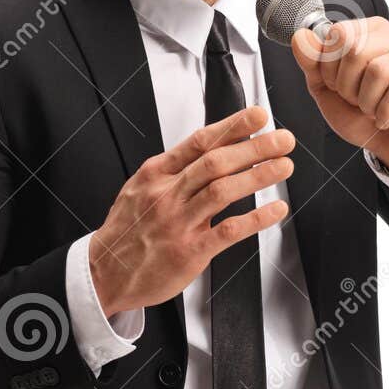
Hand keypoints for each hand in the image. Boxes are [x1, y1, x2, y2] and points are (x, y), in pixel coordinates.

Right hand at [88, 105, 293, 316]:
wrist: (104, 272)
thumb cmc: (127, 230)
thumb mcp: (140, 187)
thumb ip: (174, 169)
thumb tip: (211, 147)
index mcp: (156, 173)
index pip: (199, 142)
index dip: (232, 126)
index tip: (258, 116)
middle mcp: (167, 194)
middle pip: (216, 162)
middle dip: (254, 147)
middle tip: (283, 140)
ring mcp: (178, 223)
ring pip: (222, 191)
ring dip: (258, 176)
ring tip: (284, 167)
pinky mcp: (189, 251)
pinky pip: (228, 231)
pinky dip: (256, 219)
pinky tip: (275, 210)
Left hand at [291, 17, 388, 175]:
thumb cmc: (363, 116)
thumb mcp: (328, 92)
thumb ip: (312, 64)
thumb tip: (301, 36)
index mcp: (373, 32)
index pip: (340, 33)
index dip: (330, 67)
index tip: (338, 86)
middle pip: (356, 49)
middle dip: (347, 86)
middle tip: (356, 102)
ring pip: (378, 70)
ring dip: (367, 102)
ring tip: (373, 111)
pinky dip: (386, 111)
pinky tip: (387, 118)